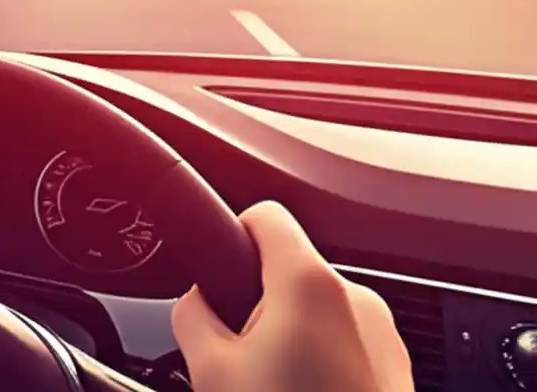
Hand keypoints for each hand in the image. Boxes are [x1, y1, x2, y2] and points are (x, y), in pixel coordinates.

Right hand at [171, 201, 413, 391]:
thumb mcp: (210, 370)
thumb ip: (193, 315)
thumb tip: (198, 302)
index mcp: (308, 283)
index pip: (263, 215)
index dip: (231, 235)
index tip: (216, 271)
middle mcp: (355, 298)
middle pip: (287, 271)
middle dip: (256, 304)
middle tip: (235, 357)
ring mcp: (383, 336)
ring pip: (314, 314)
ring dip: (287, 338)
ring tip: (270, 389)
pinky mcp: (396, 371)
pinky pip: (343, 346)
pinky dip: (317, 363)